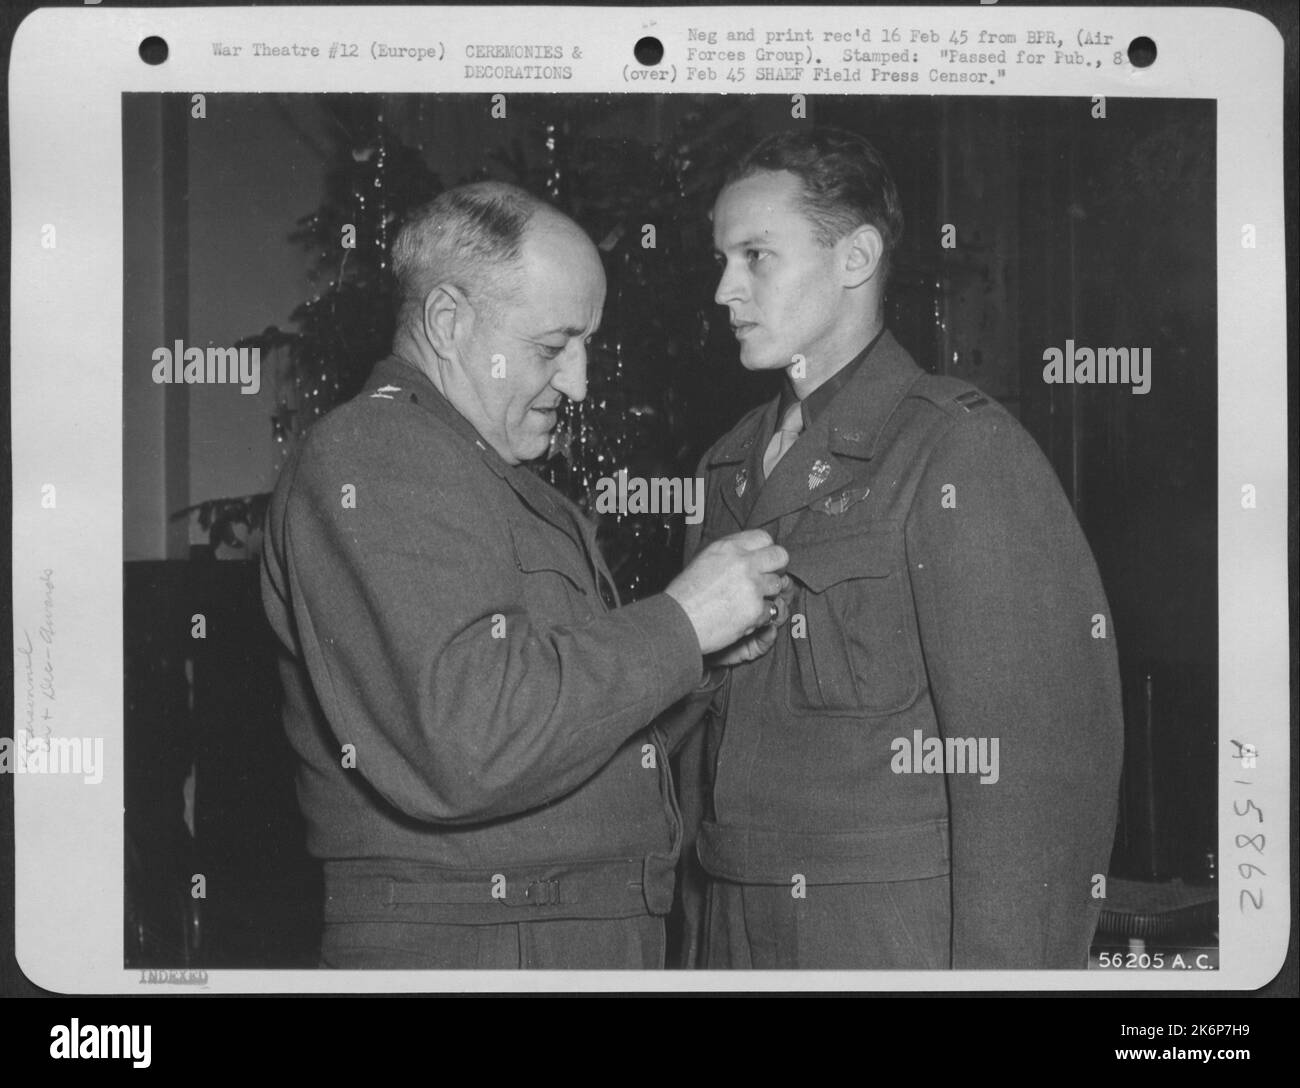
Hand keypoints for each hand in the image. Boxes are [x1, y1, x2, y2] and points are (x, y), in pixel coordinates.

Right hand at [665, 530, 788, 655]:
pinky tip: (744, 617)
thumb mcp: (705, 559)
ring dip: (768, 594)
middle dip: (777, 568)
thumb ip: (730, 554)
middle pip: (780, 556)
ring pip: (778, 585)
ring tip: (750, 601)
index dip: (766, 550)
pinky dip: (761, 616)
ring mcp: (752, 586)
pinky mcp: (756, 609)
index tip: (763, 561)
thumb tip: (750, 554)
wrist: (678, 620)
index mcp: (729, 547)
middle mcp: (743, 562)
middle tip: (767, 578)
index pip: (764, 537)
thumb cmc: (685, 595)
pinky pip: (771, 610)